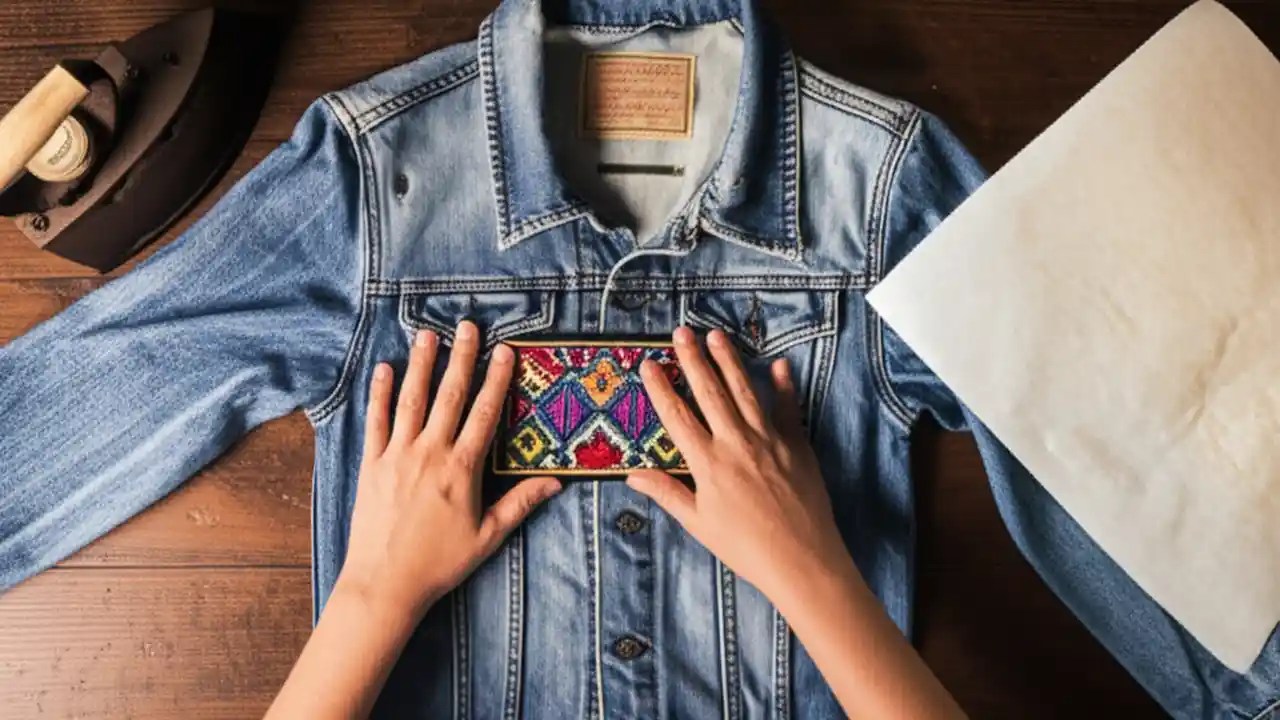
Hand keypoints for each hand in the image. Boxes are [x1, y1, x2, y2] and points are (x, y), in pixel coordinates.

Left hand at [336, 321, 560, 621]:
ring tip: (428, 334)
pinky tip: (383, 369)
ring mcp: (397, 455)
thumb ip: (521, 503)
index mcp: (462, 469)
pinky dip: (379, 393)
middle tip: (468, 325)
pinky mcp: (371, 465)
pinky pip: (376, 421)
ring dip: (421, 364)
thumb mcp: (488, 536)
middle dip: (461, 358)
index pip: (484, 413)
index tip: (506, 351)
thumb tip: (555, 482)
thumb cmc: (440, 563)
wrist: (385, 583)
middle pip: (449, 395)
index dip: (497, 379)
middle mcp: (430, 453)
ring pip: (411, 400)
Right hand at [627, 327, 854, 609]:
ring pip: (745, 391)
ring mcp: (769, 440)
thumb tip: (632, 475)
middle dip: (693, 360)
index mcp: (708, 463)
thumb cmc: (745, 547)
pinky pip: (787, 408)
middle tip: (682, 333)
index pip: (677, 416)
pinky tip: (779, 364)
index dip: (661, 388)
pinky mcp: (796, 444)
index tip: (649, 364)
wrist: (801, 559)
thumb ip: (667, 493)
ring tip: (717, 335)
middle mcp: (736, 442)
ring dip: (730, 361)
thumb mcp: (699, 524)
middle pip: (710, 392)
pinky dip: (784, 385)